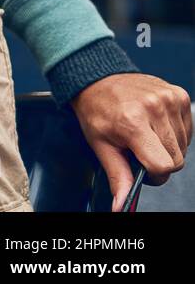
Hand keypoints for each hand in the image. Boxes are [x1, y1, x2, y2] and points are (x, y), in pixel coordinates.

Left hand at [71, 73, 190, 210]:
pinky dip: (174, 132)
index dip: (154, 174)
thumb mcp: (100, 145)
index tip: (141, 167)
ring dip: (166, 146)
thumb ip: (117, 176)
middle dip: (158, 161)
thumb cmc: (97, 110)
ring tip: (144, 133)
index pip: (164, 165)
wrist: (96, 79)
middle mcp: (154, 108)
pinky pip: (187, 129)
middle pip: (176, 159)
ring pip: (184, 146)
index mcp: (132, 122)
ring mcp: (169, 99)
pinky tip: (154, 123)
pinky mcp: (178, 94)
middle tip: (138, 148)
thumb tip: (120, 205)